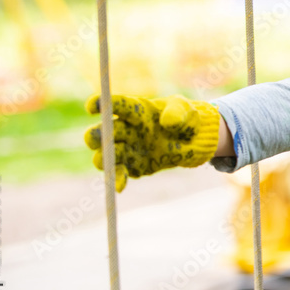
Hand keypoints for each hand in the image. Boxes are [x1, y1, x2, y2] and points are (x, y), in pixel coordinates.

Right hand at [84, 94, 220, 191]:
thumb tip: (167, 123)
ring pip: (105, 155)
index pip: (115, 105)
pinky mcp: (134, 166)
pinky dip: (117, 180)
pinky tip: (119, 186)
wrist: (195, 141)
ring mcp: (128, 148)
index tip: (93, 106)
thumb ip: (177, 113)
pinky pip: (120, 173)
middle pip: (102, 132)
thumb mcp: (185, 109)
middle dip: (96, 135)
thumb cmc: (186, 118)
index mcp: (136, 110)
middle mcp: (126, 129)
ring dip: (103, 158)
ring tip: (107, 161)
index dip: (101, 103)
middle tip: (98, 138)